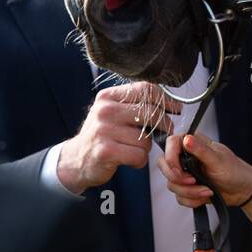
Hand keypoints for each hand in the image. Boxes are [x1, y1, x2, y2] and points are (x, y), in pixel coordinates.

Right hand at [55, 82, 180, 194]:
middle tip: (165, 132)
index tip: (176, 108)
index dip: (166, 99)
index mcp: (108, 97)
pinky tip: (129, 160)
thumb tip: (170, 103)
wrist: (76, 159)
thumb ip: (135, 105)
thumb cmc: (102, 136)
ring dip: (146, 148)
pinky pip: (139, 155)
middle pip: (151, 113)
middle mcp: (105, 111)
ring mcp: (104, 131)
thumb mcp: (113, 113)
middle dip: (164, 125)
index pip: (146, 89)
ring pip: (146, 139)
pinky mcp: (105, 151)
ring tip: (133, 150)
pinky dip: (139, 161)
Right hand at [156, 132, 251, 208]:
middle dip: (178, 178)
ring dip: (189, 192)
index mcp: (193, 143)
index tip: (180, 171)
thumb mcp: (218, 160)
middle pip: (164, 165)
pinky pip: (179, 197)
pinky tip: (205, 197)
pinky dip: (191, 200)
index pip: (171, 143)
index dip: (170, 158)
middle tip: (193, 182)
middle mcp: (186, 156)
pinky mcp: (186, 188)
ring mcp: (185, 172)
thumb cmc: (234, 171)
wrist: (242, 190)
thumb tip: (187, 139)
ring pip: (171, 184)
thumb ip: (201, 150)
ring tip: (207, 191)